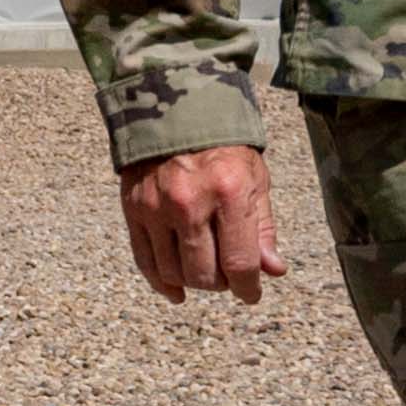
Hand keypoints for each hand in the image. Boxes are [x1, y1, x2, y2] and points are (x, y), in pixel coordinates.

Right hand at [118, 143, 285, 303]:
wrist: (174, 110)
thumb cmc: (222, 146)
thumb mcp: (254, 179)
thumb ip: (262, 227)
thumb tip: (272, 271)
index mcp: (228, 192)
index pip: (239, 262)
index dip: (248, 288)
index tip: (252, 294)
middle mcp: (189, 202)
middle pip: (204, 274)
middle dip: (221, 284)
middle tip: (228, 276)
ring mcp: (156, 207)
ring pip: (174, 272)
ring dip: (193, 282)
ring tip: (205, 271)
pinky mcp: (133, 209)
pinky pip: (145, 261)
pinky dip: (161, 283)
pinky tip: (175, 291)